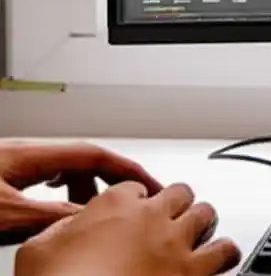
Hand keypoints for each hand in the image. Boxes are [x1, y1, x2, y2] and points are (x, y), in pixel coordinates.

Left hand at [0, 141, 163, 238]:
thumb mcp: (10, 213)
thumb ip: (53, 214)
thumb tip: (91, 218)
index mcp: (30, 155)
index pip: (95, 155)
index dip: (128, 169)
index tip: (153, 186)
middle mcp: (24, 155)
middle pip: (83, 163)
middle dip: (110, 184)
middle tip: (132, 204)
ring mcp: (12, 166)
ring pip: (62, 175)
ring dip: (83, 194)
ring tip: (94, 217)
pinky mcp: (2, 180)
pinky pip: (44, 185)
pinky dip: (61, 199)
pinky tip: (57, 215)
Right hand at [15, 182, 240, 275]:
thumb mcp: (39, 248)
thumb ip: (63, 231)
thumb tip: (70, 232)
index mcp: (113, 204)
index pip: (134, 187)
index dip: (132, 202)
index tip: (129, 215)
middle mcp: (151, 216)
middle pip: (179, 192)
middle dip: (175, 205)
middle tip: (168, 223)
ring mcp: (177, 241)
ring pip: (206, 214)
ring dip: (201, 224)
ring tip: (194, 238)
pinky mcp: (195, 270)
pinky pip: (226, 251)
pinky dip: (224, 254)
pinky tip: (217, 261)